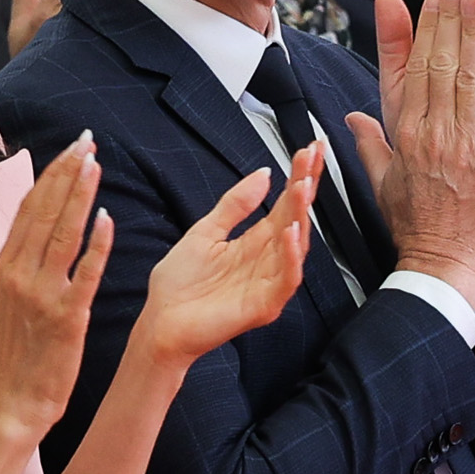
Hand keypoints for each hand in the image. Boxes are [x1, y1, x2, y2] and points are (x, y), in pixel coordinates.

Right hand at [0, 136, 110, 443]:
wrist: (10, 401)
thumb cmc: (16, 353)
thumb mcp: (9, 298)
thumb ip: (23, 262)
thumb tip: (38, 226)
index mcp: (4, 266)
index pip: (29, 208)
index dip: (50, 174)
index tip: (71, 148)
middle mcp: (18, 274)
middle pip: (44, 211)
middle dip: (67, 172)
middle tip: (87, 141)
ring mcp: (40, 295)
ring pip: (62, 234)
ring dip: (79, 196)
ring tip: (96, 164)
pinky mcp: (65, 318)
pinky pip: (83, 274)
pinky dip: (95, 245)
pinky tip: (107, 219)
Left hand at [135, 150, 318, 366]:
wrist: (160, 324)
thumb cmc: (178, 286)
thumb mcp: (204, 231)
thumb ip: (235, 205)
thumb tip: (264, 174)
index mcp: (254, 242)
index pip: (284, 204)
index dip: (298, 176)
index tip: (309, 149)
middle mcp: (268, 261)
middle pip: (295, 218)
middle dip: (306, 186)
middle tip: (314, 157)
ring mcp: (269, 284)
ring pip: (296, 246)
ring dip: (301, 215)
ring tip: (302, 187)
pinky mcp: (263, 306)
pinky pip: (285, 280)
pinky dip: (290, 257)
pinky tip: (289, 233)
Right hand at [342, 0, 474, 302]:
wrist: (441, 269)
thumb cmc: (414, 226)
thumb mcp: (381, 177)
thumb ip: (369, 138)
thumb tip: (353, 116)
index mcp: (402, 127)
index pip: (414, 60)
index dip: (427, 18)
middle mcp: (430, 124)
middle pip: (443, 47)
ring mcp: (463, 136)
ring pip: (471, 61)